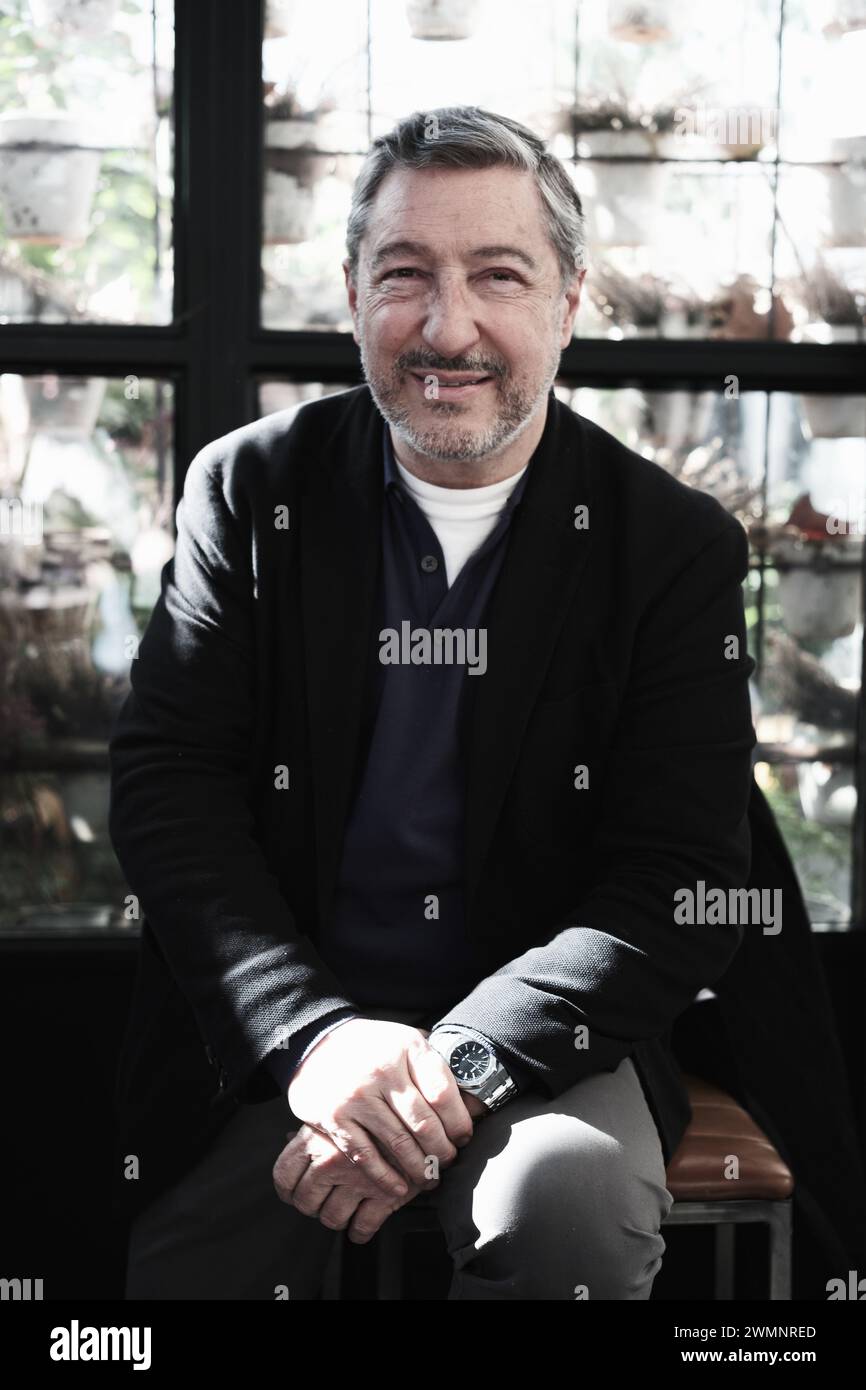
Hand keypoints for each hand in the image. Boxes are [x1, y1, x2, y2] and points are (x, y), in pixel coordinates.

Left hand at [272, 1121, 441, 1243]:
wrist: (423, 1108)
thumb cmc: (377, 1103)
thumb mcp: (340, 1105)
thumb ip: (315, 1126)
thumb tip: (289, 1139)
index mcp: (316, 1137)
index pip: (284, 1174)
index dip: (287, 1190)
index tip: (294, 1192)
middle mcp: (331, 1161)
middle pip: (306, 1200)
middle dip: (313, 1206)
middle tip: (322, 1202)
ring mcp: (357, 1181)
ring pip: (331, 1217)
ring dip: (336, 1218)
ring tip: (343, 1211)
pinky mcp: (383, 1195)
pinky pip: (363, 1227)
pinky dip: (360, 1231)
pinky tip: (361, 1225)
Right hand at [285, 1019, 473, 1201]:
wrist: (316, 1041)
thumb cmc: (372, 1046)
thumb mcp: (406, 1039)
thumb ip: (432, 1062)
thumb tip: (470, 1094)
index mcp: (407, 1049)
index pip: (443, 1094)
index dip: (459, 1122)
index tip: (463, 1137)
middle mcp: (382, 1071)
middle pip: (424, 1123)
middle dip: (442, 1150)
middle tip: (448, 1161)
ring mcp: (356, 1096)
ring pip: (399, 1143)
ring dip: (419, 1167)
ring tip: (429, 1176)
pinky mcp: (334, 1118)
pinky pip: (366, 1156)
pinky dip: (386, 1177)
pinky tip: (400, 1186)